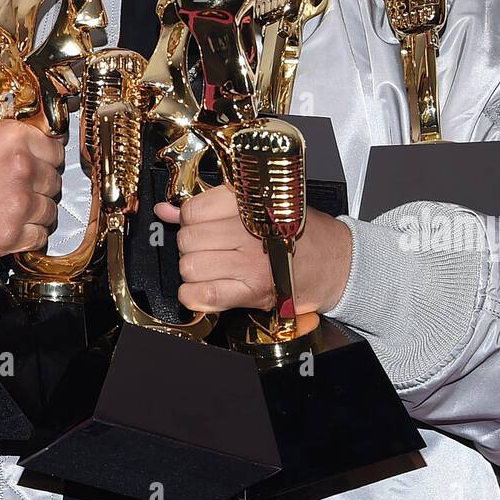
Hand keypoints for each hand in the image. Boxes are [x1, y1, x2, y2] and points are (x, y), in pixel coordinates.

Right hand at [0, 120, 63, 255]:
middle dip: (39, 185)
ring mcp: (16, 204)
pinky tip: (8, 224)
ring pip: (49, 209)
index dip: (45, 158)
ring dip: (35, 211)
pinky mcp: (9, 235)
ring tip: (9, 207)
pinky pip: (39, 236)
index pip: (55, 149)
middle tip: (16, 188)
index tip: (39, 164)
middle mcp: (19, 168)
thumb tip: (41, 143)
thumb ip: (11, 139)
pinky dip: (28, 234)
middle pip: (53, 180)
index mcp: (11, 137)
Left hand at [154, 185, 352, 315]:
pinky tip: (205, 287)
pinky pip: (201, 295)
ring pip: (190, 266)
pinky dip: (194, 295)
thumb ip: (207, 206)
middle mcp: (249, 232)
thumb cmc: (296, 231)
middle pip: (188, 239)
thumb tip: (165, 210)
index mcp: (250, 203)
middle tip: (210, 245)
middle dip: (192, 244)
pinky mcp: (252, 292)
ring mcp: (250, 264)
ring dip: (194, 269)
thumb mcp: (255, 205)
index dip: (191, 219)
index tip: (202, 223)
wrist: (335, 262)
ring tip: (213, 265)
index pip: (192, 210)